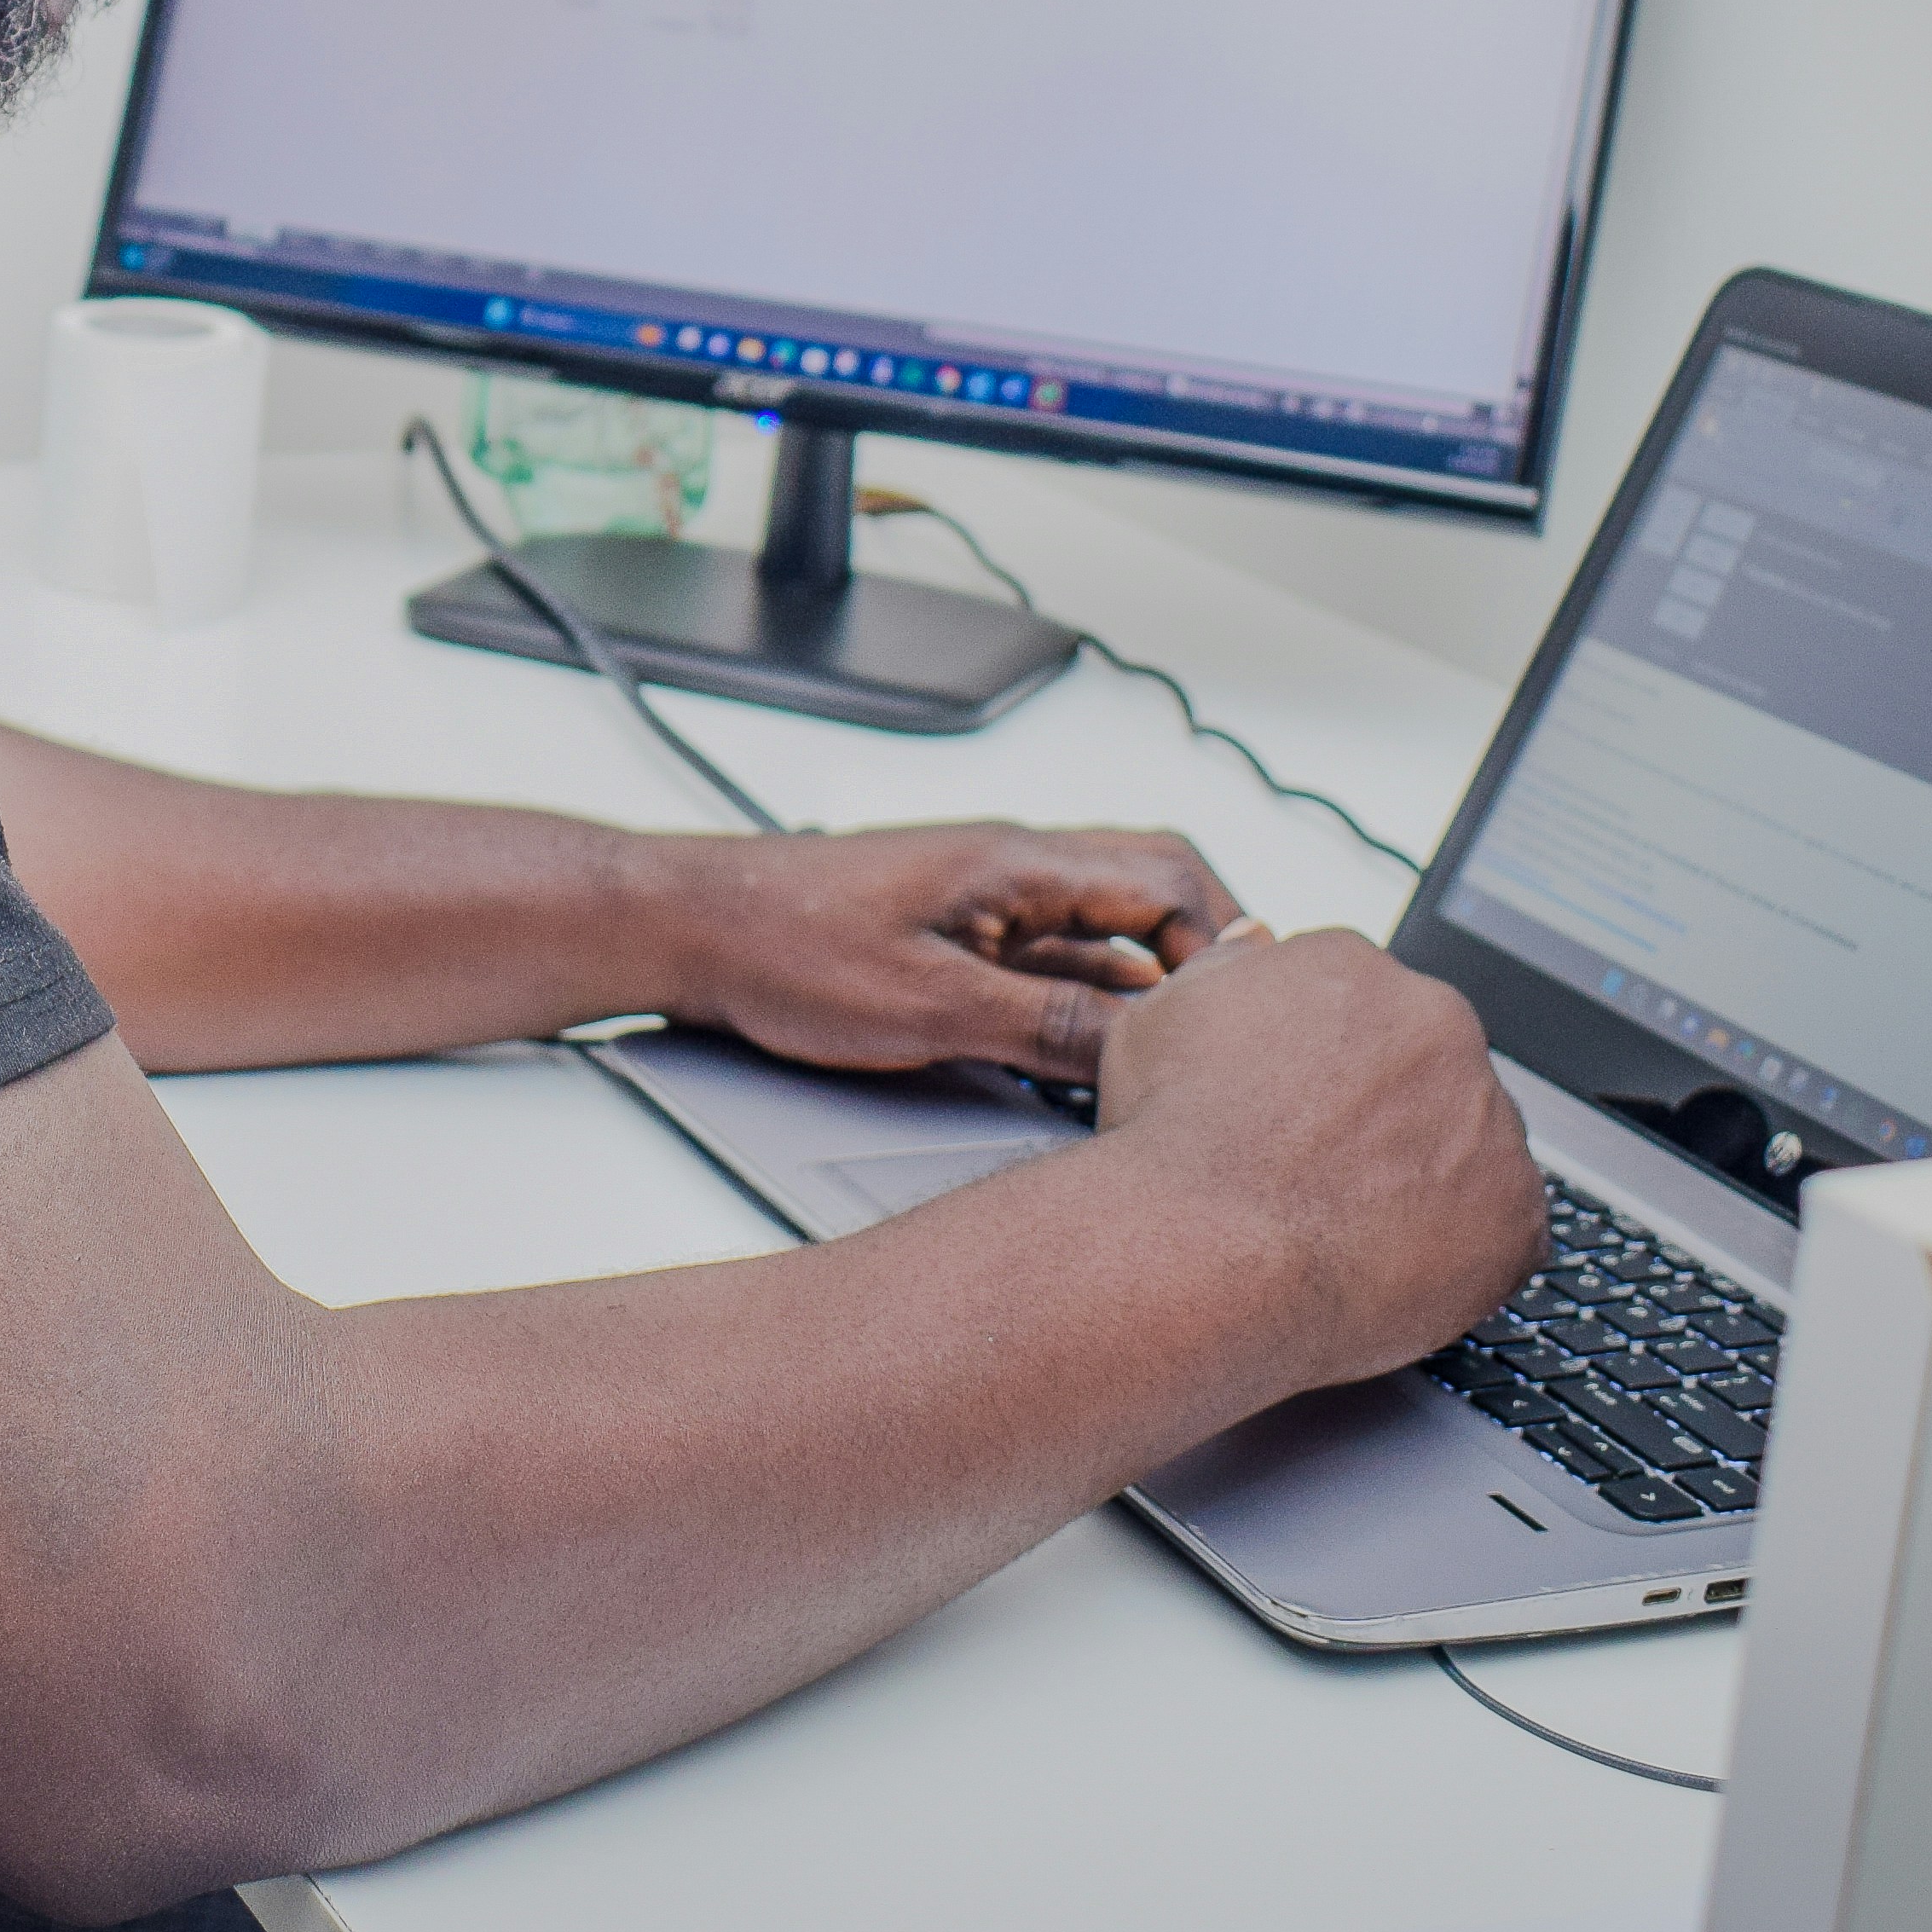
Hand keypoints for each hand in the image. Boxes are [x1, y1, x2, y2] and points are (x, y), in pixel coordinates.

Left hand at [658, 822, 1251, 1081]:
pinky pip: (1051, 967)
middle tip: (1226, 1041)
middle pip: (1154, 899)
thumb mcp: (930, 1004)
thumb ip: (1046, 1024)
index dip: (1225, 947)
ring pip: (1103, 941)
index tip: (1240, 1019)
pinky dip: (1081, 1013)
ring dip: (1138, 997)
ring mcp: (987, 907)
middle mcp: (1013, 873)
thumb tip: (1145, 1046)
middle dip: (1202, 968)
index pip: (1171, 879)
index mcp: (1018, 862)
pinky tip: (1082, 1068)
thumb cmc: (784, 943)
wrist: (691, 928)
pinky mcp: (957, 942)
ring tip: (1162, 1065)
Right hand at [1088, 930, 1541, 1391]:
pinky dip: (1463, 1246)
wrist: (1204, 1250)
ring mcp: (1491, 1118)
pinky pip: (1505, 1226)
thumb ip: (1227, 966)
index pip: (1365, 1004)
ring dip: (1433, 1173)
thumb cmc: (1172, 1138)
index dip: (1329, 1064)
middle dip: (1392, 1110)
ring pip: (1472, 1142)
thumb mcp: (1163, 1015)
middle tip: (1327, 1170)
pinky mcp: (1520, 1214)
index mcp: (1359, 969)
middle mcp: (1438, 1024)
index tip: (1302, 1108)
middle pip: (1431, 1065)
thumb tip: (1259, 939)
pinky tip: (1395, 1262)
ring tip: (1354, 1225)